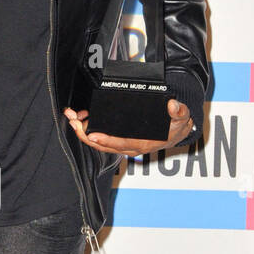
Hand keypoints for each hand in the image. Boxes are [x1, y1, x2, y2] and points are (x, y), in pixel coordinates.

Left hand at [63, 97, 193, 157]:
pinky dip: (89, 130)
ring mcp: (123, 146)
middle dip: (86, 134)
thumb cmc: (175, 126)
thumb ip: (179, 112)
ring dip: (83, 131)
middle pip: (104, 146)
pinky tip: (82, 119)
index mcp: (144, 144)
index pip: (122, 144)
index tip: (93, 135)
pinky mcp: (118, 141)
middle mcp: (130, 148)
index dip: (107, 141)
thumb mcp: (182, 118)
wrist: (175, 132)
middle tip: (73, 121)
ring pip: (99, 143)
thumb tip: (173, 105)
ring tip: (72, 117)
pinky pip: (101, 139)